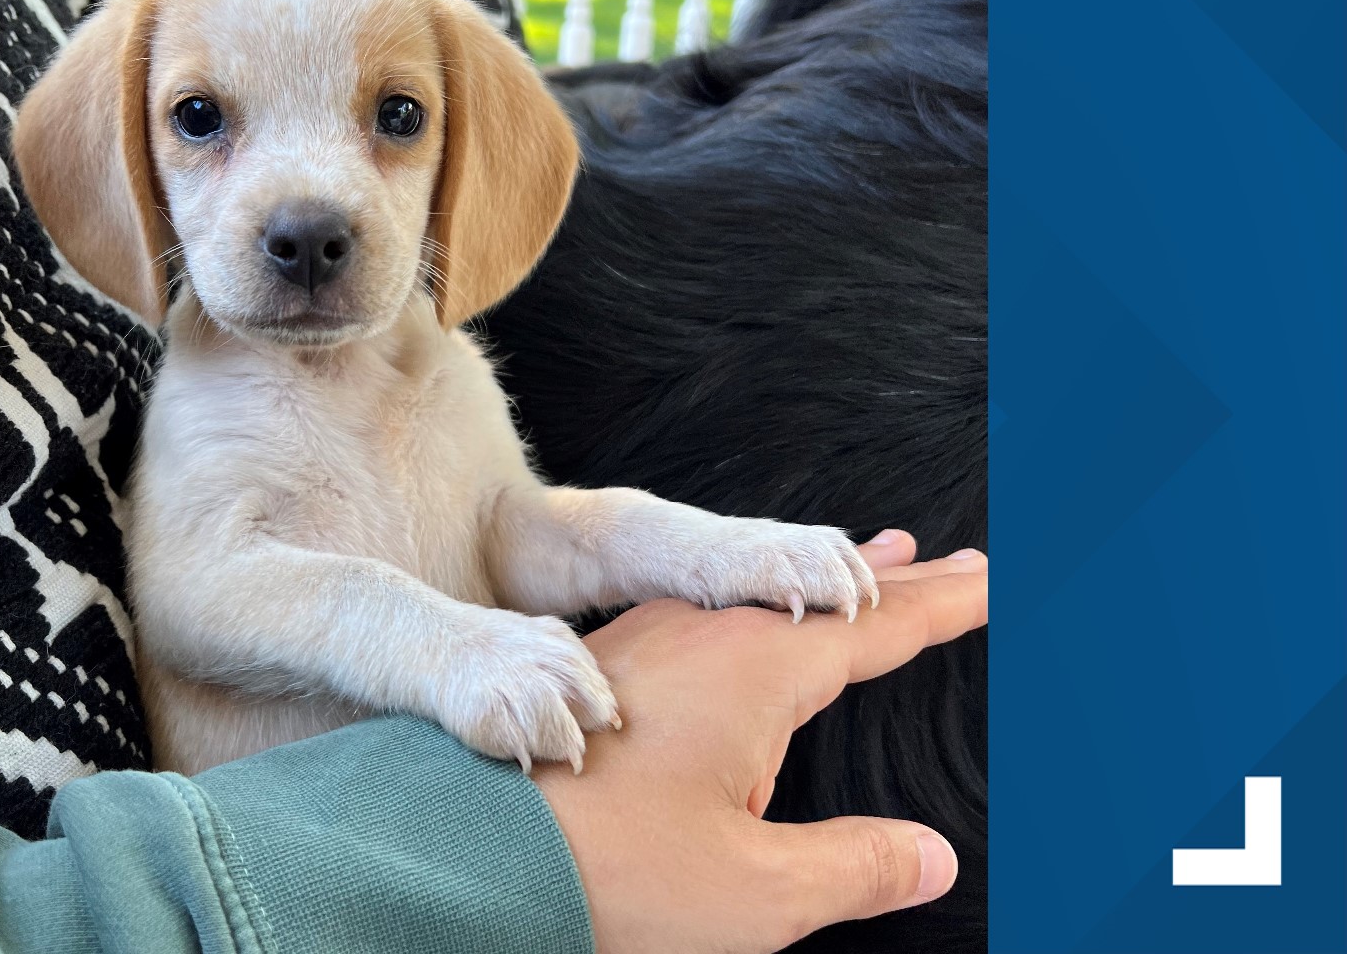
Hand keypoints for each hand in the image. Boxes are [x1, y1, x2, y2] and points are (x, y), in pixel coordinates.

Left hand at [533, 531, 986, 953]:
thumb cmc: (606, 872)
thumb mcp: (755, 890)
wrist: (457, 851)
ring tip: (869, 573)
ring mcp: (643, 646)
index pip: (874, 627)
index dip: (942, 606)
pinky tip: (741, 644)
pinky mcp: (601, 673)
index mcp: (753, 670)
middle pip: (820, 602)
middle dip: (892, 585)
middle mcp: (699, 636)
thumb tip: (933, 858)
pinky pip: (700, 626)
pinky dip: (751, 620)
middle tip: (949, 558)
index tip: (992, 577)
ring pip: (755, 607)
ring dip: (819, 593)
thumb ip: (855, 868)